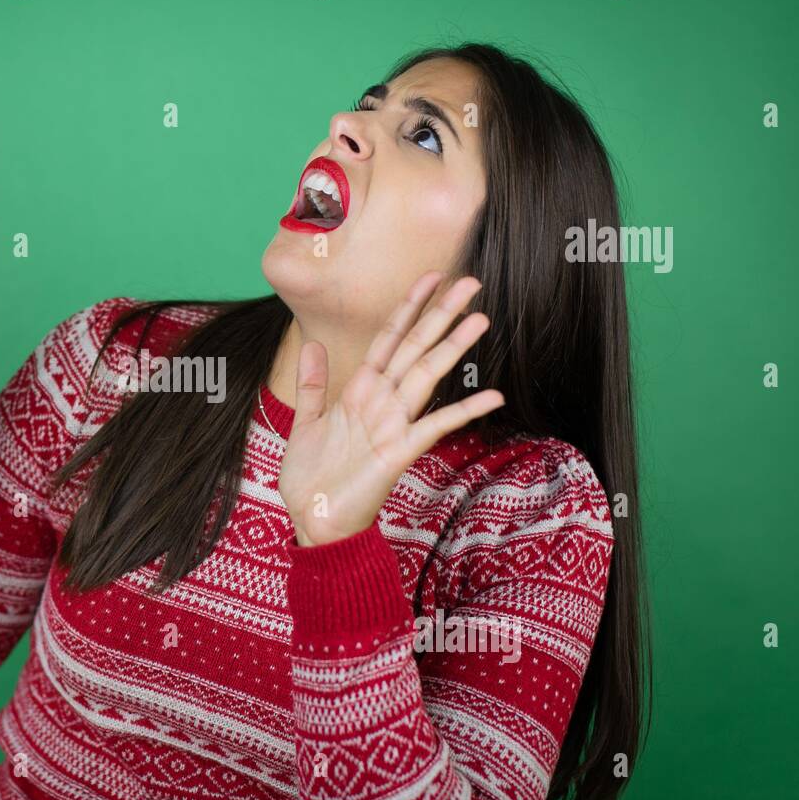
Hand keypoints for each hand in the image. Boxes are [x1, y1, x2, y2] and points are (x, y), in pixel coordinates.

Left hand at [277, 272, 503, 546]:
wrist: (313, 521)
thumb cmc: (312, 477)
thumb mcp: (306, 422)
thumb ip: (314, 384)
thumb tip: (310, 345)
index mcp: (360, 391)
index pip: (389, 338)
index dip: (408, 307)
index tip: (430, 277)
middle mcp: (382, 402)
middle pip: (416, 348)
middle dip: (441, 315)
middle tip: (471, 282)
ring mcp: (393, 425)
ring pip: (427, 376)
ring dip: (452, 347)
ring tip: (481, 318)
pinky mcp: (399, 452)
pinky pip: (434, 426)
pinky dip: (463, 411)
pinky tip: (492, 395)